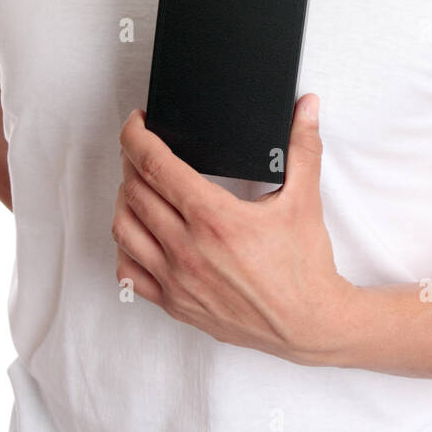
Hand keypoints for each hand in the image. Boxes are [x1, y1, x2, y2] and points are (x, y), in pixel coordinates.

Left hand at [113, 94, 353, 364]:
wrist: (309, 324)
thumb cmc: (304, 266)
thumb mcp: (305, 199)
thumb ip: (303, 146)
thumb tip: (306, 107)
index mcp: (214, 217)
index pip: (155, 165)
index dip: (136, 136)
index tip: (136, 122)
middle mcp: (187, 249)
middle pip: (133, 191)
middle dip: (131, 160)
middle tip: (142, 147)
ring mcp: (176, 279)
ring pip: (123, 229)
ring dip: (124, 200)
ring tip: (138, 185)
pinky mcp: (175, 303)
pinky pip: (128, 272)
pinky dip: (125, 246)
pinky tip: (139, 232)